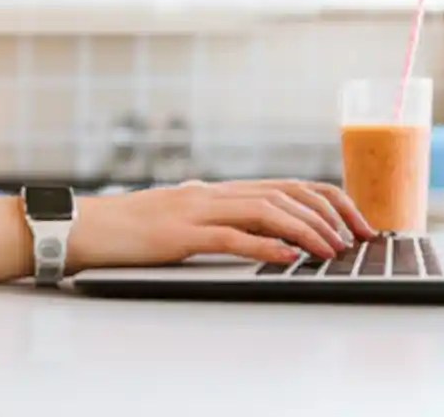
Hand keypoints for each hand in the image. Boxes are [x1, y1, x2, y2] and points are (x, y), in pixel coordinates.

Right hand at [65, 180, 377, 272]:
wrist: (85, 228)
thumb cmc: (135, 230)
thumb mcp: (188, 220)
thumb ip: (224, 221)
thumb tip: (272, 239)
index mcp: (221, 189)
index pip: (289, 185)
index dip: (329, 200)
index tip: (357, 222)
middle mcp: (215, 192)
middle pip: (287, 193)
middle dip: (331, 214)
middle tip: (358, 238)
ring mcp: (197, 210)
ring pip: (266, 209)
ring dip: (306, 230)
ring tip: (332, 250)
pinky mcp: (179, 233)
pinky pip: (230, 236)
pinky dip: (265, 245)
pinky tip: (289, 256)